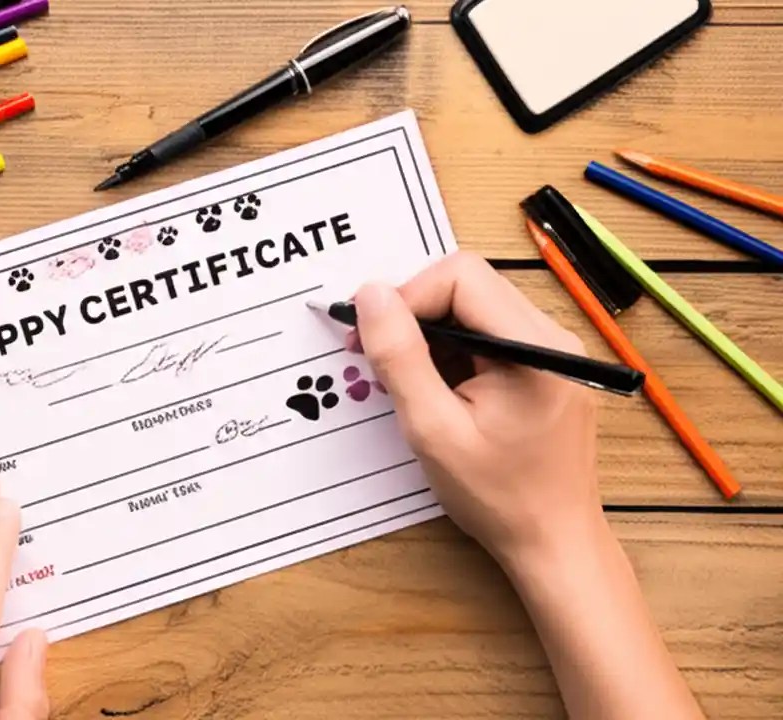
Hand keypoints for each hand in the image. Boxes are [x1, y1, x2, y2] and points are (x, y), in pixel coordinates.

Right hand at [352, 252, 602, 568]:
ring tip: (404, 379)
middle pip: (469, 285)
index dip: (407, 296)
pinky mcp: (543, 367)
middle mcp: (552, 337)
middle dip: (414, 311)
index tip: (370, 334)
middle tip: (375, 354)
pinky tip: (434, 389)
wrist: (554, 544)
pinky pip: (488, 334)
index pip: (461, 277)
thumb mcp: (433, 430)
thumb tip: (371, 296)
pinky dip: (451, 351)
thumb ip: (400, 357)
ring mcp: (551, 352)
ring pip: (475, 308)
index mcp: (535, 348)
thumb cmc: (499, 497)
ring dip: (430, 333)